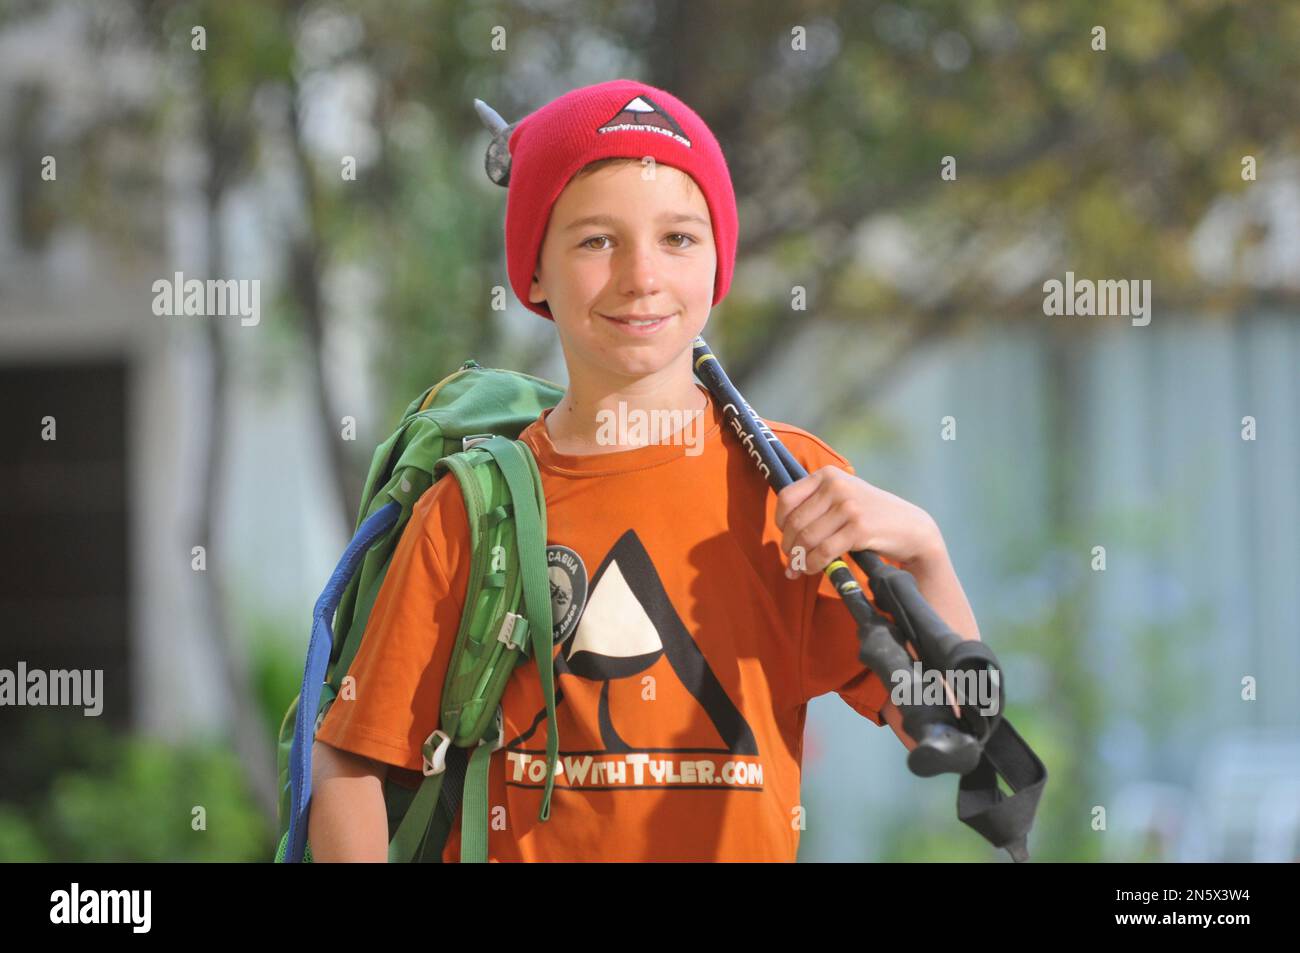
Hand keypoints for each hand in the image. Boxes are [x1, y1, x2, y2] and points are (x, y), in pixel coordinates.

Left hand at [774, 465, 940, 578]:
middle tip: (791, 560)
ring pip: (807, 538)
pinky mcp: (859, 528)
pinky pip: (824, 552)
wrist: (911, 527)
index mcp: (828, 474)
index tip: (786, 536)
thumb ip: (815, 503)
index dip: (780, 521)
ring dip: (798, 559)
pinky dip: (813, 565)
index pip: (787, 497)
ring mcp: (849, 506)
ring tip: (798, 568)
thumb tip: (782, 530)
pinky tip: (812, 570)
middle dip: (789, 546)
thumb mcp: (844, 495)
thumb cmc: (871, 514)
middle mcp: (837, 486)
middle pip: (795, 521)